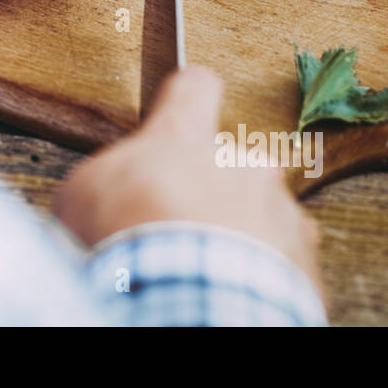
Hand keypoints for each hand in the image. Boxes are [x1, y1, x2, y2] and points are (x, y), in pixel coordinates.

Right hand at [53, 66, 323, 291]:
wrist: (188, 300)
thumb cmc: (132, 236)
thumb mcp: (86, 193)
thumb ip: (110, 176)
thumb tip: (109, 188)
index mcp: (185, 137)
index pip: (195, 87)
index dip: (187, 97)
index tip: (183, 104)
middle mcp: (241, 163)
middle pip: (233, 159)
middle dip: (212, 186)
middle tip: (180, 223)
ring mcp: (278, 209)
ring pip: (262, 208)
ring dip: (238, 230)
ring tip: (204, 263)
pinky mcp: (301, 258)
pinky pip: (283, 257)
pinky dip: (259, 270)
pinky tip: (228, 285)